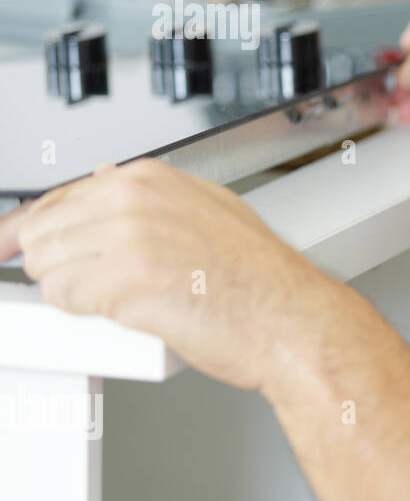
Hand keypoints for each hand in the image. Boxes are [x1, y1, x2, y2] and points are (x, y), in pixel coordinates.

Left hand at [0, 159, 355, 392]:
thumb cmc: (262, 281)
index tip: (23, 248)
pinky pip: (63, 297)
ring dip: (72, 291)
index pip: (61, 197)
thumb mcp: (210, 212)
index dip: (43, 231)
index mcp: (152, 179)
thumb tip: (100, 179)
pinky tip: (124, 313)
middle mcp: (136, 199)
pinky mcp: (123, 281)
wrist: (291, 321)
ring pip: (46, 265)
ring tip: (120, 301)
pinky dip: (81, 313)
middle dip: (59, 264)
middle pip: (43, 231)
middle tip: (97, 287)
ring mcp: (128, 236)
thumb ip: (153, 196)